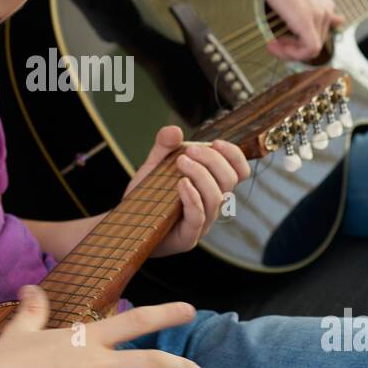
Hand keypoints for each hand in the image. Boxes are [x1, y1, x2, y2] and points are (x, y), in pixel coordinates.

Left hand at [124, 125, 249, 256]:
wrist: (128, 223)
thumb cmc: (148, 196)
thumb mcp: (155, 165)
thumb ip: (164, 146)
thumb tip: (175, 130)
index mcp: (212, 185)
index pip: (239, 171)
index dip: (235, 155)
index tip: (217, 142)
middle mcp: (212, 204)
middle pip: (230, 180)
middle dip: (212, 160)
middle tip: (188, 151)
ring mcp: (202, 222)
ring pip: (217, 197)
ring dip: (201, 174)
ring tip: (180, 162)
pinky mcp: (188, 236)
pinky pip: (199, 216)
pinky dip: (192, 197)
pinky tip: (181, 184)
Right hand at [215, 0, 343, 61]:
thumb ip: (308, 11)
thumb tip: (322, 21)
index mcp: (324, 5)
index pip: (321, 35)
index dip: (300, 43)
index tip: (281, 40)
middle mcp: (326, 10)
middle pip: (315, 45)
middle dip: (293, 49)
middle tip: (274, 43)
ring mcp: (319, 16)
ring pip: (311, 51)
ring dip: (289, 52)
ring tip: (273, 44)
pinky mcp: (308, 23)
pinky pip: (308, 51)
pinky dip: (290, 54)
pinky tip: (274, 45)